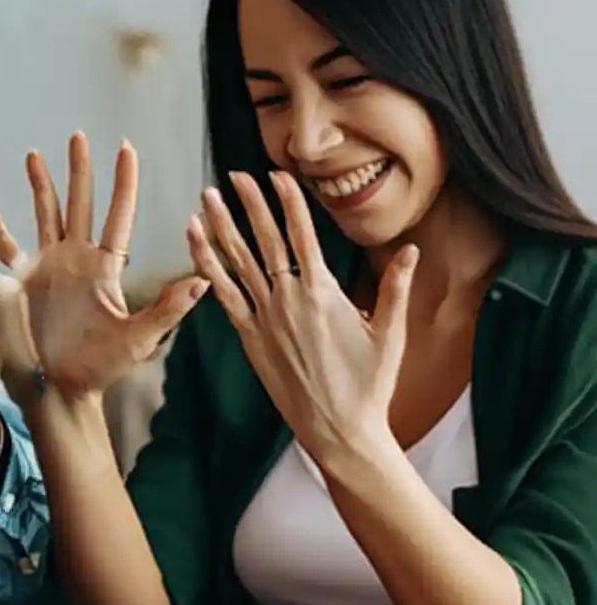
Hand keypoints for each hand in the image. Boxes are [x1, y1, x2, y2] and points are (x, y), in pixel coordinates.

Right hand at [0, 132, 208, 401]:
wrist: (60, 389)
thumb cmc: (102, 368)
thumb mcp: (139, 339)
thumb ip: (167, 310)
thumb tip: (202, 281)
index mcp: (105, 268)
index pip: (116, 217)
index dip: (122, 184)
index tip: (126, 148)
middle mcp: (76, 260)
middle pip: (78, 205)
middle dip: (79, 171)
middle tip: (77, 136)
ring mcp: (46, 269)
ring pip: (43, 216)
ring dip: (39, 186)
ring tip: (34, 155)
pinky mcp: (19, 283)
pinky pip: (3, 248)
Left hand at [188, 170, 417, 459]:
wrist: (339, 430)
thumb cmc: (370, 384)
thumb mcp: (391, 334)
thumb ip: (395, 288)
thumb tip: (410, 249)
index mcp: (323, 293)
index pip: (302, 234)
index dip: (287, 201)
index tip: (276, 175)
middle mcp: (289, 300)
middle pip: (264, 241)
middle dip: (248, 204)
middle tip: (234, 176)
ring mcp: (265, 319)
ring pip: (237, 264)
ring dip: (219, 228)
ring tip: (205, 198)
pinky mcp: (249, 339)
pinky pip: (224, 297)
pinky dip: (207, 268)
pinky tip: (195, 246)